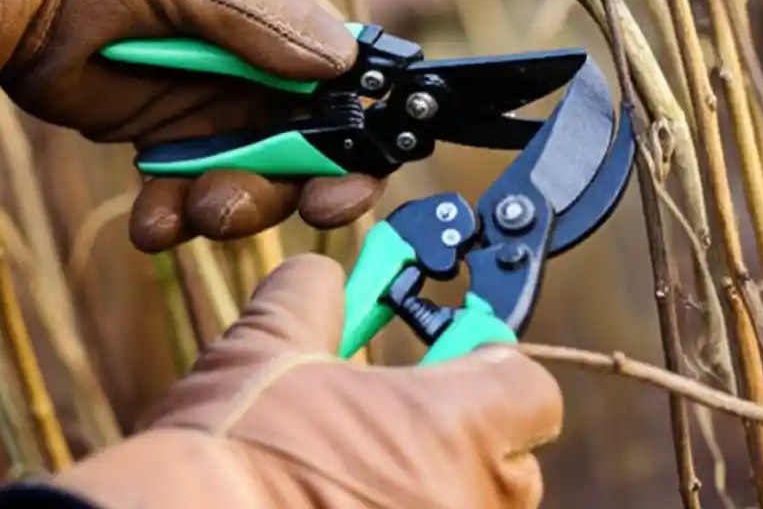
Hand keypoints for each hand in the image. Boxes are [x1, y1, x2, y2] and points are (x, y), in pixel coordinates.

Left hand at [0, 0, 382, 251]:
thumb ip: (265, 13)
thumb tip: (342, 61)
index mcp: (287, 17)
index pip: (351, 85)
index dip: (361, 139)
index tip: (346, 183)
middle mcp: (263, 68)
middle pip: (312, 150)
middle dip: (296, 188)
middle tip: (281, 210)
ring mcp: (219, 109)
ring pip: (255, 181)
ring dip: (233, 205)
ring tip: (192, 210)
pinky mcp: (171, 143)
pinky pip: (192, 193)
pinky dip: (177, 215)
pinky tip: (153, 222)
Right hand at [20, 254, 563, 507]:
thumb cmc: (230, 449)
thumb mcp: (267, 350)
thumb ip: (310, 300)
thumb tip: (320, 277)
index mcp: (455, 428)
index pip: (531, 388)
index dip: (491, 364)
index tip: (454, 356)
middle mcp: (471, 501)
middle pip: (513, 463)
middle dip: (467, 439)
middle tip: (399, 422)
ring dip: (432, 487)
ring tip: (358, 476)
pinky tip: (341, 506)